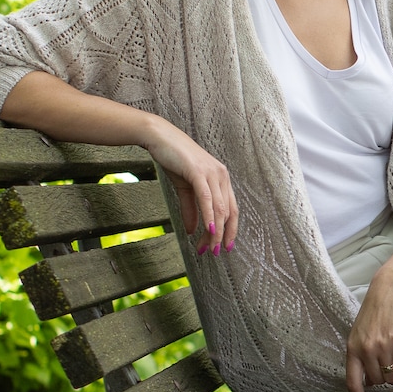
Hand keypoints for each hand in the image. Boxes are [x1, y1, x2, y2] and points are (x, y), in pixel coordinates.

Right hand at [143, 120, 236, 255]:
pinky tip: (209, 229)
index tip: (223, 247)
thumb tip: (193, 231)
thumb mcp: (184, 188)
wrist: (160, 138)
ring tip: (208, 247)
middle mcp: (222, 176)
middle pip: (228, 213)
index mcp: (222, 179)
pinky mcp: (198, 172)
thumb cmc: (174, 160)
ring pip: (219, 208)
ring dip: (214, 231)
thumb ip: (191, 209)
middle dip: (221, 236)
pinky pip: (207, 198)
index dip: (229, 230)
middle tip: (213, 252)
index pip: (232, 210)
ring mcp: (212, 173)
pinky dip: (209, 215)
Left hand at [344, 267, 392, 391]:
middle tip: (388, 373)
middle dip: (383, 381)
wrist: (391, 288)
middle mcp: (366, 349)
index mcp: (352, 347)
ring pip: (390, 376)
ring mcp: (383, 346)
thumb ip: (361, 354)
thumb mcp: (360, 332)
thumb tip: (370, 380)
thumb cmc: (376, 310)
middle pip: (376, 381)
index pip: (352, 382)